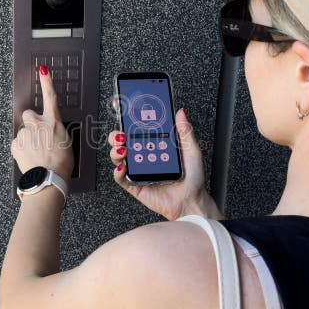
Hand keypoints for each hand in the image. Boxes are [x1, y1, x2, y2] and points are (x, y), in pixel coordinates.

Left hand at [11, 65, 73, 180]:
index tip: (42, 69)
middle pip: (29, 115)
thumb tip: (50, 131)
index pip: (50, 96)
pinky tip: (30, 159)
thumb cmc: (61, 165)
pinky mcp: (16, 144)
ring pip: (24, 132)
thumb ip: (56, 130)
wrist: (49, 180)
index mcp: (53, 122)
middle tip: (38, 138)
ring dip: (28, 140)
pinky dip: (22, 150)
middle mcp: (38, 124)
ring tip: (37, 155)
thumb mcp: (67, 142)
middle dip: (31, 123)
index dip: (46, 81)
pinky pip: (18, 143)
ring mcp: (25, 133)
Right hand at [108, 102, 220, 220]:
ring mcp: (138, 170)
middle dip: (116, 134)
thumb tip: (181, 113)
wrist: (191, 202)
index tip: (122, 106)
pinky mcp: (134, 185)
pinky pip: (120, 177)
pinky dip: (117, 171)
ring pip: (118, 156)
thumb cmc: (193, 179)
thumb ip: (185, 131)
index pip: (137, 128)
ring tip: (123, 149)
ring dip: (116, 150)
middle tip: (122, 133)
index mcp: (155, 145)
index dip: (127, 118)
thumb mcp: (192, 151)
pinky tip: (123, 166)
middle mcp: (144, 156)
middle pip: (122, 141)